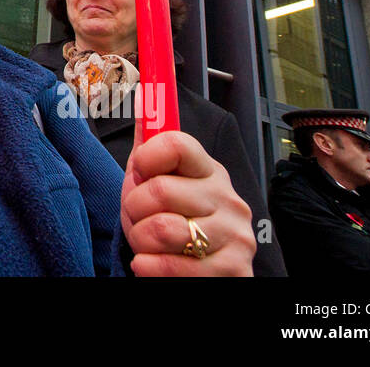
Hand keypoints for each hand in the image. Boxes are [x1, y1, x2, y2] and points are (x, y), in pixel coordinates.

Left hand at [120, 122, 255, 276]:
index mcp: (208, 170)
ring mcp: (235, 236)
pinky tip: (152, 263)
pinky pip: (171, 266)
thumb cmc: (172, 222)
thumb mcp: (155, 180)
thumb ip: (150, 144)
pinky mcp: (233, 271)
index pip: (176, 143)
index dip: (146, 157)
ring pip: (161, 229)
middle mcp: (228, 199)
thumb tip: (144, 94)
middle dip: (133, 210)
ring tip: (148, 243)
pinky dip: (148, 267)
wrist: (195, 275)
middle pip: (159, 190)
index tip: (139, 172)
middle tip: (140, 218)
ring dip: (140, 241)